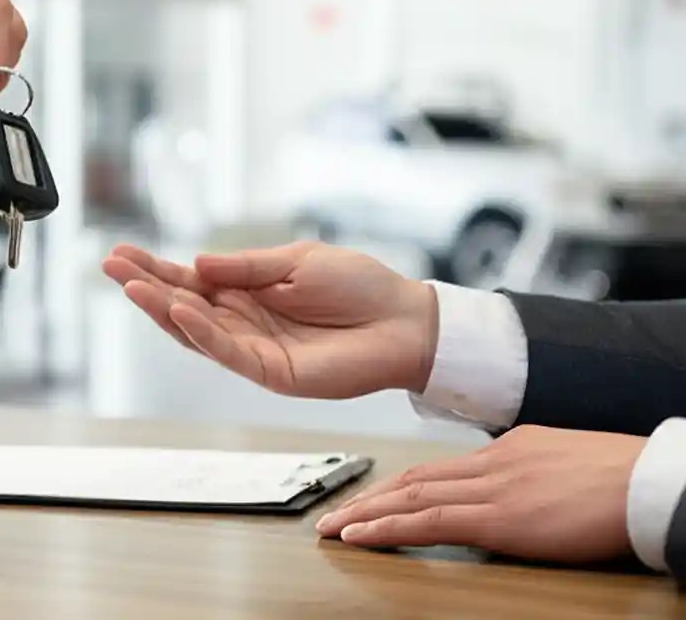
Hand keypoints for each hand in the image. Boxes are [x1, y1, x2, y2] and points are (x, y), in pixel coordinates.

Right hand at [101, 242, 437, 398]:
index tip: (121, 254)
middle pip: (182, 305)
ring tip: (133, 286)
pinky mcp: (272, 372)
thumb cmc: (359, 287)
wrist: (405, 321)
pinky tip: (180, 310)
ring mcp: (254, 349)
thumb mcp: (296, 261)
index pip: (190, 281)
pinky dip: (202, 332)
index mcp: (247, 292)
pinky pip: (229, 352)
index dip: (155, 269)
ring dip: (163, 310)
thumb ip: (245, 267)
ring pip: (196, 332)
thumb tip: (196, 264)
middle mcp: (243, 321)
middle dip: (145, 286)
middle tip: (111, 267)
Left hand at [316, 425, 644, 562]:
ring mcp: (492, 488)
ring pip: (410, 497)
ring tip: (335, 527)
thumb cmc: (622, 476)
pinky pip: (429, 521)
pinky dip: (388, 528)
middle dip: (369, 498)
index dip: (397, 485)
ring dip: (367, 513)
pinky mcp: (499, 517)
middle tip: (334, 513)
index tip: (371, 497)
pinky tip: (362, 535)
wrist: (649, 480)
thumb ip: (529, 474)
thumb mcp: (562, 464)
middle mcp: (490, 463)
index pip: (436, 469)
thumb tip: (516, 490)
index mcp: (506, 449)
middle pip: (412, 479)